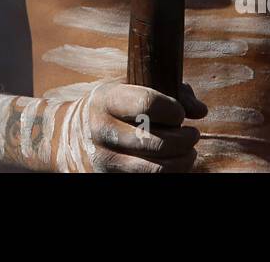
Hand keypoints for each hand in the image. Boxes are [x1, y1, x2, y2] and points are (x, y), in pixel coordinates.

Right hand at [56, 79, 207, 172]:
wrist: (69, 134)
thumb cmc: (113, 106)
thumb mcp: (131, 87)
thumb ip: (171, 91)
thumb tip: (201, 111)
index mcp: (106, 99)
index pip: (148, 104)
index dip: (173, 110)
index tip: (179, 113)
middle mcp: (101, 130)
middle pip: (157, 141)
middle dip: (185, 139)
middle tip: (193, 135)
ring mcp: (104, 159)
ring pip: (156, 168)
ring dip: (182, 161)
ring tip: (189, 153)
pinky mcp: (108, 178)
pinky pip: (149, 181)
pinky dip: (170, 174)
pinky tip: (175, 165)